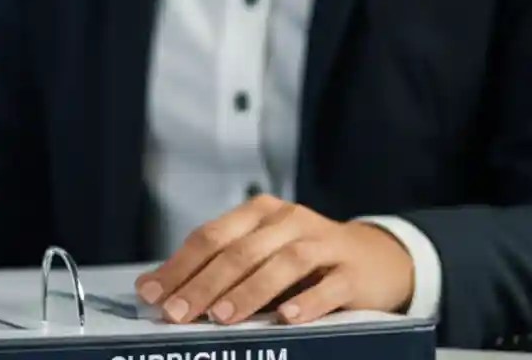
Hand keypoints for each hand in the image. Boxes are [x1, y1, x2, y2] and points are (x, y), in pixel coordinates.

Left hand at [134, 195, 412, 325]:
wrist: (378, 259)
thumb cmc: (306, 261)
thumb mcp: (262, 254)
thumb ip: (220, 268)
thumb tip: (162, 292)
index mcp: (259, 213)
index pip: (210, 236)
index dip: (179, 266)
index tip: (152, 294)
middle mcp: (289, 220)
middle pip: (240, 250)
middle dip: (204, 284)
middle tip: (178, 313)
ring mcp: (323, 243)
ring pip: (282, 263)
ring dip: (248, 291)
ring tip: (222, 317)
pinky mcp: (353, 271)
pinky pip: (329, 286)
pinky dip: (307, 302)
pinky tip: (287, 317)